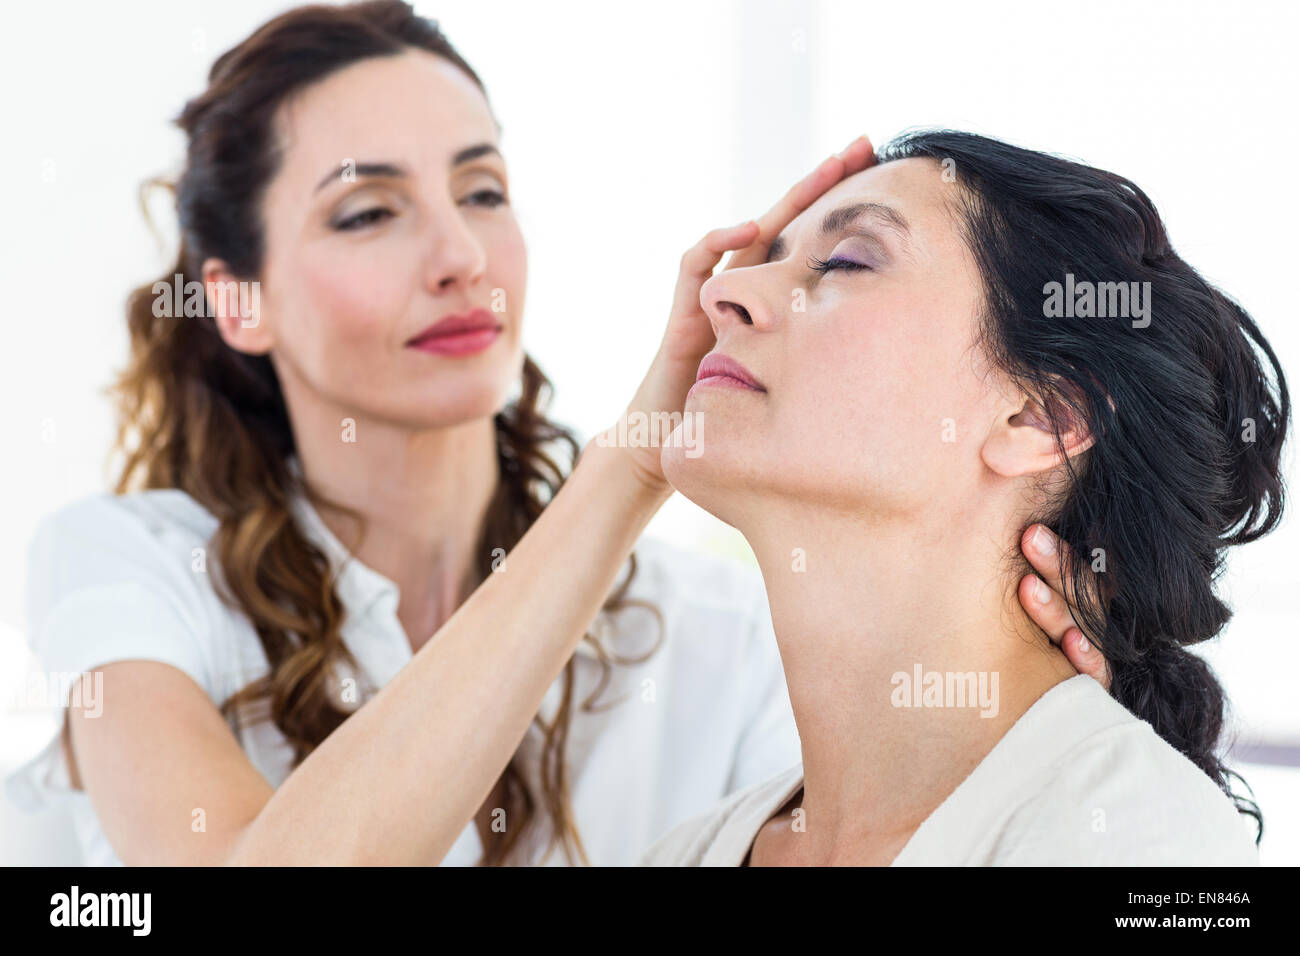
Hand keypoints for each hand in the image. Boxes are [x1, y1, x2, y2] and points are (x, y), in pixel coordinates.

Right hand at [609, 135, 876, 493]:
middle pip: (786, 223)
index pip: (810, 244)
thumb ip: (825, 367)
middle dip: (823, 182)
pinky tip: (748, 228)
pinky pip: (696, 264)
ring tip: (823, 173)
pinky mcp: (685, 309)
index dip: (842, 212)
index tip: (885, 180)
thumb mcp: (794, 384)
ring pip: (748, 233)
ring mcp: (713, 294)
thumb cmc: (733, 415)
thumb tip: (894, 368)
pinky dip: (719, 241)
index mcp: (771, 301)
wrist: (672, 437)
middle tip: (862, 146)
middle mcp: (744, 288)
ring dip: (785, 202)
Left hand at [1017, 524, 1111, 688]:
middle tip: (1030, 537)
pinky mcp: (1090, 688)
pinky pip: (1094, 672)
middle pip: (1081, 591)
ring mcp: (1091, 657)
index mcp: (1076, 601)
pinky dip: (1086, 655)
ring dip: (1055, 607)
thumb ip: (1030, 572)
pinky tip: (1071, 640)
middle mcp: (1087, 626)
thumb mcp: (1030, 605)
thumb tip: (1017, 532)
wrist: (1036, 715)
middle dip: (1055, 564)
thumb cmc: (1020, 647)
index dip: (1058, 550)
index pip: (1077, 569)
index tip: (1031, 529)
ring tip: (1028, 587)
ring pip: (1081, 627)